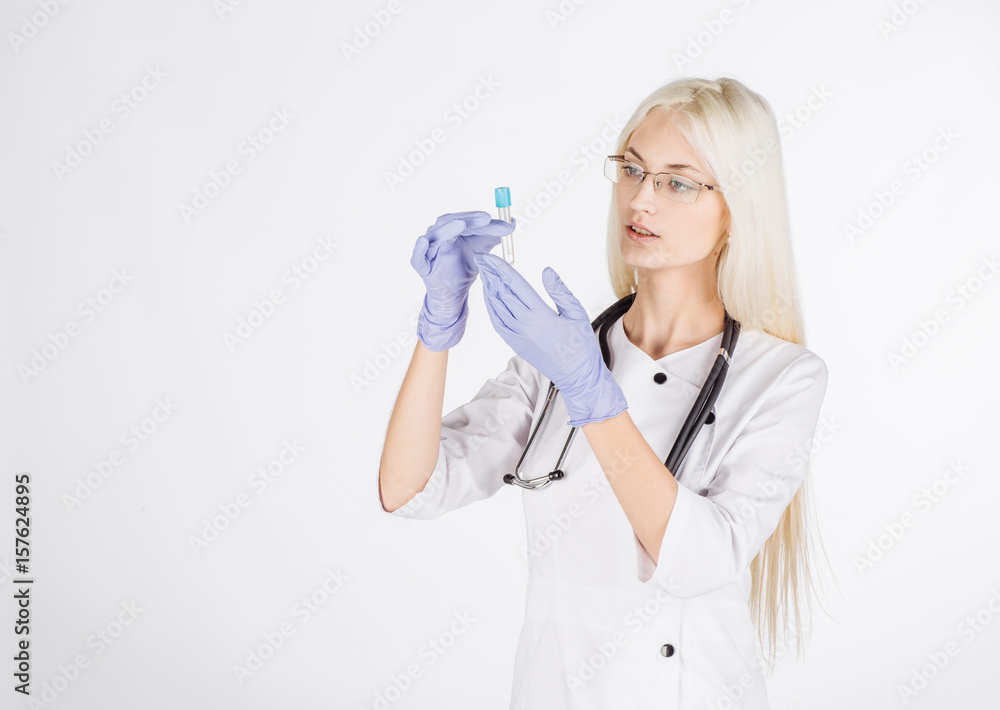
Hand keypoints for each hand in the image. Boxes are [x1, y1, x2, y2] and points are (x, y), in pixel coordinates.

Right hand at [411, 211, 514, 350]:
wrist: (455, 294)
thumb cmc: (465, 268)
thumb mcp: (483, 251)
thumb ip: (495, 236)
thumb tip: (513, 222)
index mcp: (452, 229)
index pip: (465, 219)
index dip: (479, 218)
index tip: (496, 219)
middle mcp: (438, 235)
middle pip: (450, 221)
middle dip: (469, 220)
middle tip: (486, 219)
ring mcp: (428, 249)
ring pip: (436, 235)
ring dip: (448, 229)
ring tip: (461, 224)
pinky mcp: (420, 265)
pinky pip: (418, 256)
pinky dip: (419, 248)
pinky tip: (424, 241)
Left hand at [472, 252, 627, 426]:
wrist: (577, 375)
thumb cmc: (579, 346)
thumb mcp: (576, 313)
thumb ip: (559, 290)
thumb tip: (546, 272)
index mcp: (541, 315)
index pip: (516, 285)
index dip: (501, 269)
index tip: (492, 259)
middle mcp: (525, 326)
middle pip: (502, 294)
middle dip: (491, 276)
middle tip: (483, 262)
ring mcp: (518, 336)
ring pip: (497, 309)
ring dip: (489, 291)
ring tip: (484, 276)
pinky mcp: (516, 344)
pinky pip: (498, 324)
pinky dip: (491, 310)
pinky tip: (490, 300)